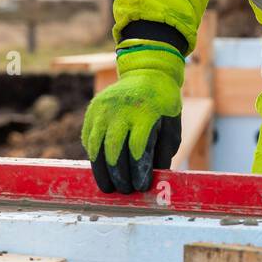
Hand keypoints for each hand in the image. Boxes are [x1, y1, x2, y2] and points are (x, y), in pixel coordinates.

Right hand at [81, 49, 183, 192]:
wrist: (147, 71)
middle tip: (123, 190)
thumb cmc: (163, 103)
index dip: (138, 170)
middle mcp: (121, 110)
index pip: (137, 148)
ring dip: (101, 170)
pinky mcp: (94, 109)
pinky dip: (93, 155)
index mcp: (145, 112)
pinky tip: (100, 169)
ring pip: (97, 145)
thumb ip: (164, 150)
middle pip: (114, 149)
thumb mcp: (172, 125)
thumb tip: (156, 179)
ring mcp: (104, 108)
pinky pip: (89, 137)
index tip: (141, 186)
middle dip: (118, 174)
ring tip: (108, 186)